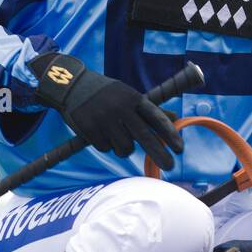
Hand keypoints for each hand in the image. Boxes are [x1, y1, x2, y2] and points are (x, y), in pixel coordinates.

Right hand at [26, 53, 183, 171]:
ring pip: (124, 147)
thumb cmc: (107, 93)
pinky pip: (105, 148)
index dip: (170, 134)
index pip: (156, 118)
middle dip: (160, 153)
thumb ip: (151, 109)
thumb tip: (176, 119)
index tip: (180, 148)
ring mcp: (104, 119)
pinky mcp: (89, 129)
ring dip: (124, 149)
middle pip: (144, 137)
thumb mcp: (129, 95)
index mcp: (133, 98)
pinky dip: (105, 145)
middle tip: (170, 166)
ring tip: (117, 137)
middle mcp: (120, 108)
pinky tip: (100, 133)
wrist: (72, 85)